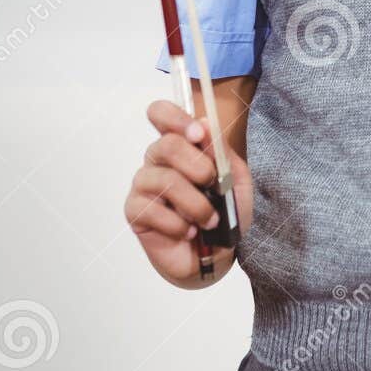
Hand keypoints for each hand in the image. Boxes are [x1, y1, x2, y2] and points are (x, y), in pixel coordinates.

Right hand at [125, 101, 253, 287]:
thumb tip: (205, 123)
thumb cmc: (225, 213)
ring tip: (210, 220)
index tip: (198, 134)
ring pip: (165, 180)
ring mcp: (144, 185)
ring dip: (195, 203)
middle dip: (197, 166)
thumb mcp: (236, 179)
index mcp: (180, 145)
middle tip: (212, 183)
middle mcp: (157, 160)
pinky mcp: (135, 211)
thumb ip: (222, 152)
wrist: (217, 256)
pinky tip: (189, 231)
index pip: (161, 114)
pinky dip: (179, 224)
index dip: (175, 118)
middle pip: (165, 145)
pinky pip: (153, 210)